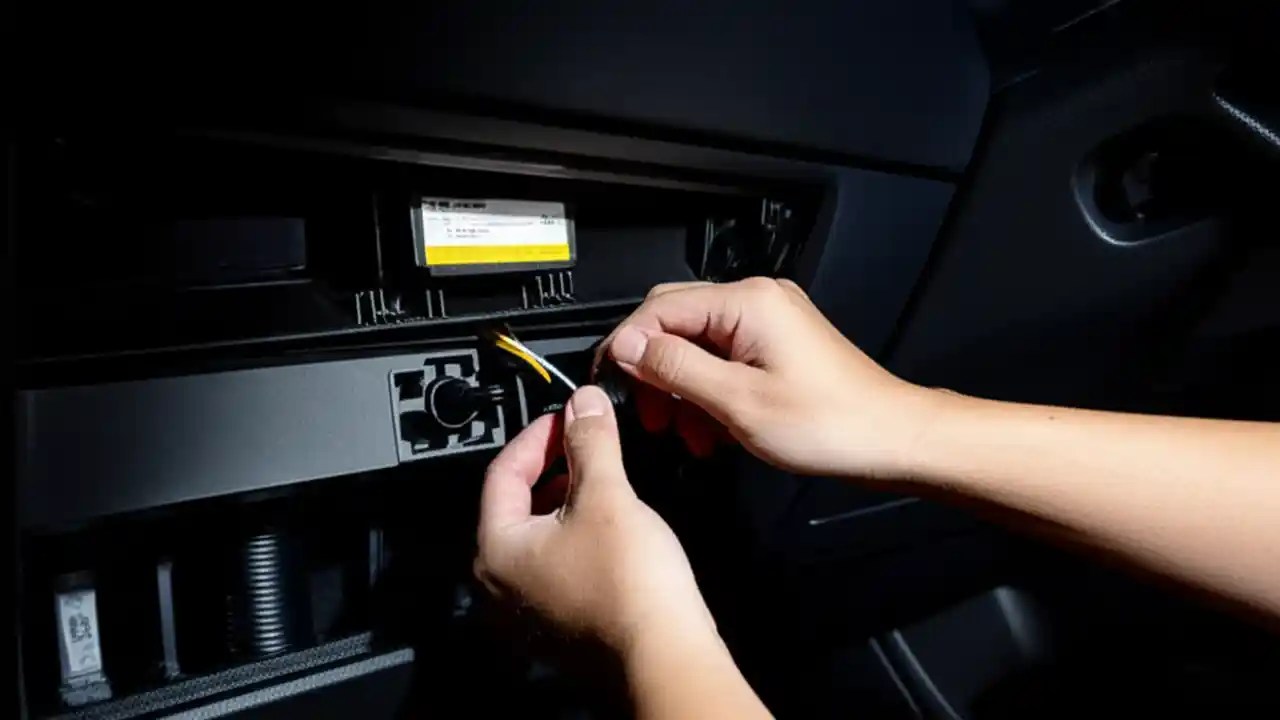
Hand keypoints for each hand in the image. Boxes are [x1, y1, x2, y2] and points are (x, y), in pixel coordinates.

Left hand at [474, 385, 715, 655]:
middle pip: (517, 503)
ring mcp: (531, 608)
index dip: (538, 435)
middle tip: (588, 441)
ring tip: (606, 479)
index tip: (570, 416)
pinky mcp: (562, 623)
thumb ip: (590, 441)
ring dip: (569, 498)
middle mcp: (502, 584)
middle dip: (555, 466)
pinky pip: (561, 564)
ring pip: (541, 534)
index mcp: (496, 549)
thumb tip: (583, 402)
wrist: (665, 658)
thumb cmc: (628, 585)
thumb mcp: (607, 495)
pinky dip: (580, 534)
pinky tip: (615, 526)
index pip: (502, 471)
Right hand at [598, 277, 940, 477]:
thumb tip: (629, 347)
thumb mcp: (738, 402)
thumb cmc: (832, 424)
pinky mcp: (775, 346)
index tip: (613, 383)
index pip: (658, 308)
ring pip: (696, 345)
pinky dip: (706, 392)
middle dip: (652, 370)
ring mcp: (768, 322)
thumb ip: (676, 369)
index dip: (628, 347)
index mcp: (747, 303)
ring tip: (683, 432)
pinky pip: (722, 359)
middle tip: (647, 413)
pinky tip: (708, 429)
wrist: (891, 439)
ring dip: (679, 389)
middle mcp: (757, 301)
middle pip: (674, 322)